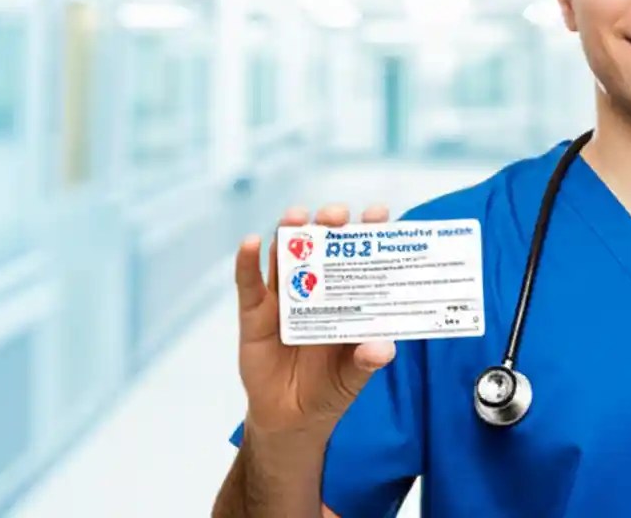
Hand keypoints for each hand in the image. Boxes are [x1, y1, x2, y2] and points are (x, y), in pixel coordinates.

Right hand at [234, 203, 395, 437]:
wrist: (291, 418)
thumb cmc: (330, 387)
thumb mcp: (354, 376)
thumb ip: (367, 361)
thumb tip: (382, 348)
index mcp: (348, 296)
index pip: (360, 256)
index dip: (368, 232)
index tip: (378, 213)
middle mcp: (318, 288)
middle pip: (322, 246)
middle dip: (329, 224)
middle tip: (336, 215)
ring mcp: (284, 297)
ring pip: (285, 255)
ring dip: (290, 232)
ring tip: (296, 217)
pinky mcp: (255, 312)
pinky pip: (249, 283)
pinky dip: (247, 262)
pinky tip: (251, 243)